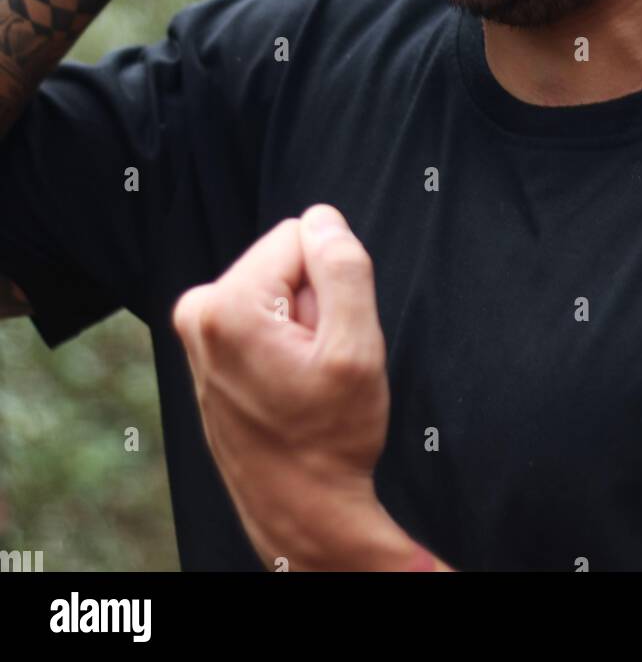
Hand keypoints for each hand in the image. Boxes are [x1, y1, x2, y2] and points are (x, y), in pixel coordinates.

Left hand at [172, 205, 421, 570]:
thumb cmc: (328, 440)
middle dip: (314, 303)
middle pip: (286, 260)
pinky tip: (287, 383)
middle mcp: (198, 312)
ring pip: (278, 287)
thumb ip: (344, 268)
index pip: (303, 234)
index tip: (325, 341)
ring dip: (302, 325)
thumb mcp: (356, 349)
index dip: (332, 284)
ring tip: (302, 378)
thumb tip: (324, 219)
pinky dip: (284, 341)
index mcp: (226, 304)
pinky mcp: (206, 347)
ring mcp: (197, 332)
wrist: (300, 511)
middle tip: (316, 363)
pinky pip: (262, 312)